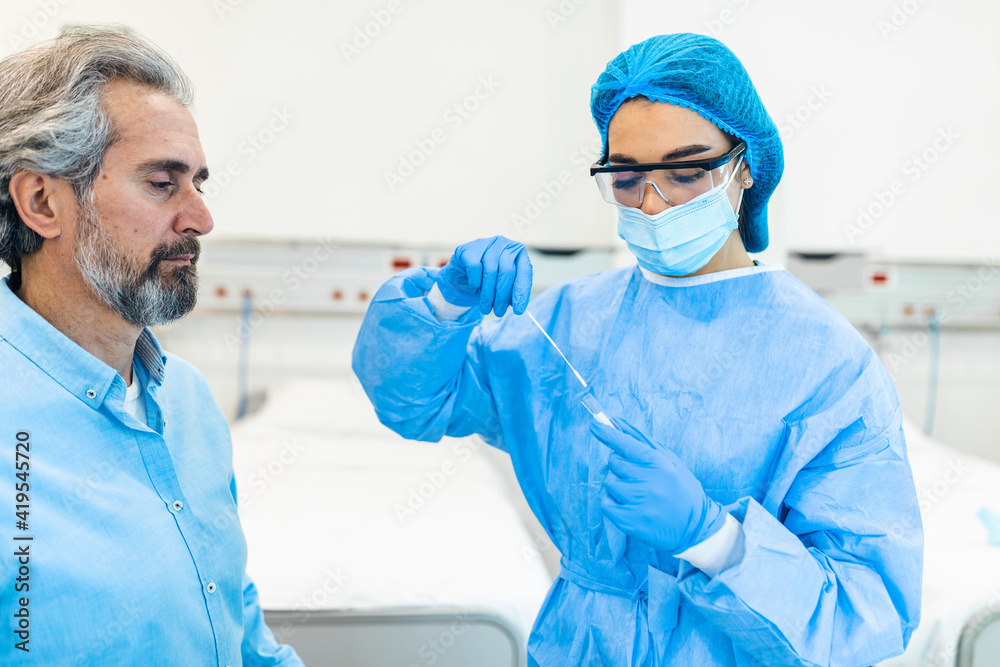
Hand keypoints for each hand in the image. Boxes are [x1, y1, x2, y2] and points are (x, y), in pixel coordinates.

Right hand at [435, 236, 532, 315]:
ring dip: (488, 294)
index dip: (521, 292)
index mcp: (516, 251)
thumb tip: (518, 305)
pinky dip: (475, 283)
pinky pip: (474, 268)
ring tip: (486, 308)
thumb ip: (512, 290)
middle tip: (499, 312)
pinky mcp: (468, 249)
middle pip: (507, 271)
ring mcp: (485, 243)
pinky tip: (474, 289)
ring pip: (491, 271)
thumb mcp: (503, 285)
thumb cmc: (486, 280)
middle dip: (503, 296)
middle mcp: (502, 243)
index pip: (524, 271)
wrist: (460, 276)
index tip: (518, 310)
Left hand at [590, 417, 726, 555]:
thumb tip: (617, 422)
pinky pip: (605, 504)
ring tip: (636, 493)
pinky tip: (627, 505)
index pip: (626, 444)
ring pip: (609, 483)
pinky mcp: (630, 521)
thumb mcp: (670, 461)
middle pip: (614, 463)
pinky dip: (611, 503)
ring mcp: (638, 502)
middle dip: (620, 466)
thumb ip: (642, 441)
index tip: (595, 426)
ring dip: (617, 486)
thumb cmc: (682, 490)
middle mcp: (647, 481)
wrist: (696, 528)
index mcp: (658, 463)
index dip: (608, 434)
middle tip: (636, 476)